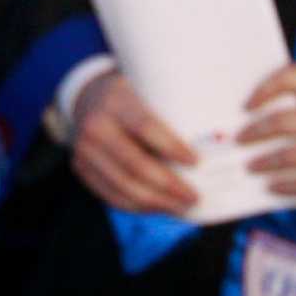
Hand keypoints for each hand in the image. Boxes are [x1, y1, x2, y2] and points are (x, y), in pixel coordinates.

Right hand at [67, 71, 199, 214]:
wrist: (85, 97)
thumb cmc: (129, 94)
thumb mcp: (144, 87)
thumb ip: (169, 107)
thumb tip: (215, 138)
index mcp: (115, 102)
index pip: (146, 128)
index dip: (172, 148)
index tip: (197, 163)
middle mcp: (95, 126)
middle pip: (135, 165)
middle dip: (169, 186)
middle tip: (195, 197)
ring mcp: (84, 150)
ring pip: (123, 186)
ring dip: (157, 203)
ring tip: (182, 207)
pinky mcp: (80, 168)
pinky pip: (110, 196)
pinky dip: (137, 207)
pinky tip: (158, 208)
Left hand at [238, 63, 295, 209]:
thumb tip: (292, 106)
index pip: (293, 76)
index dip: (265, 87)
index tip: (250, 102)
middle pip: (280, 121)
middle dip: (253, 132)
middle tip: (241, 138)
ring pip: (286, 156)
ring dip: (263, 162)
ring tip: (253, 165)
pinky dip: (283, 186)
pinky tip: (274, 187)